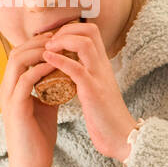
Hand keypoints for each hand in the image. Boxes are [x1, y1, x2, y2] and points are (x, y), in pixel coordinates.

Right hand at [0, 34, 62, 166]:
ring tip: (59, 47)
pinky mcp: (15, 108)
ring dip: (39, 51)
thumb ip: (51, 88)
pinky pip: (25, 81)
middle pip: (16, 52)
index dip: (38, 43)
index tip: (59, 38)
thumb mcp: (47, 105)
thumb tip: (66, 72)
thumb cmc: (39, 135)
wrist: (32, 163)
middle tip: (60, 37)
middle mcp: (6, 89)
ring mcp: (8, 97)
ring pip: (17, 62)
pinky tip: (56, 66)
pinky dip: (40, 70)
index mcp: (12, 87)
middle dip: (39, 42)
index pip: (20, 55)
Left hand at [41, 22, 138, 160]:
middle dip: (65, 29)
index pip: (91, 31)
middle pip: (89, 30)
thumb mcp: (96, 89)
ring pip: (84, 43)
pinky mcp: (93, 91)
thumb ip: (85, 76)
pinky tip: (47, 59)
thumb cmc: (105, 117)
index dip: (70, 29)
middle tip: (49, 41)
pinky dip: (59, 60)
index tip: (53, 40)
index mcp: (102, 65)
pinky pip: (76, 69)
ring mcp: (99, 77)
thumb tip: (69, 69)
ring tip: (47, 49)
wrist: (121, 137)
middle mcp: (102, 66)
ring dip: (61, 41)